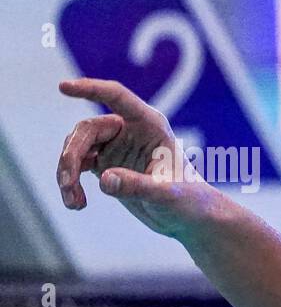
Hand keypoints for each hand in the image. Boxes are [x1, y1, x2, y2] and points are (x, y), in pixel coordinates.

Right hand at [56, 78, 228, 240]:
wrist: (190, 218)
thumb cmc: (189, 200)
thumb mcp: (167, 195)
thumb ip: (138, 186)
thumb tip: (105, 180)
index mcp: (150, 125)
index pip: (117, 97)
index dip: (91, 89)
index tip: (64, 87)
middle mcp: (130, 130)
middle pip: (88, 130)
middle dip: (71, 155)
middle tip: (68, 184)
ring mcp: (115, 146)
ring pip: (77, 148)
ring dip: (68, 173)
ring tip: (74, 203)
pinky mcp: (106, 165)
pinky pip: (77, 166)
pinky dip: (71, 183)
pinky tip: (75, 204)